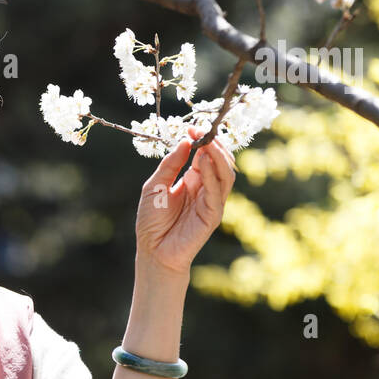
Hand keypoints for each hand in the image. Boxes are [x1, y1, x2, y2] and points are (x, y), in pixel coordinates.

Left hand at [135, 125, 235, 276]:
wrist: (153, 250)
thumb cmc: (152, 220)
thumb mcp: (155, 185)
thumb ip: (170, 165)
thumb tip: (185, 141)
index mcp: (193, 180)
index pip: (204, 155)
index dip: (201, 141)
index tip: (191, 128)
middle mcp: (206, 188)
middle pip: (220, 162)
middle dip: (213, 144)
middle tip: (201, 130)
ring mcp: (212, 201)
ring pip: (225, 174)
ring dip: (217, 155)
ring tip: (206, 141)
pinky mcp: (213, 214)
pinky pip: (217, 191)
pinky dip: (212, 174)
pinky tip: (203, 161)